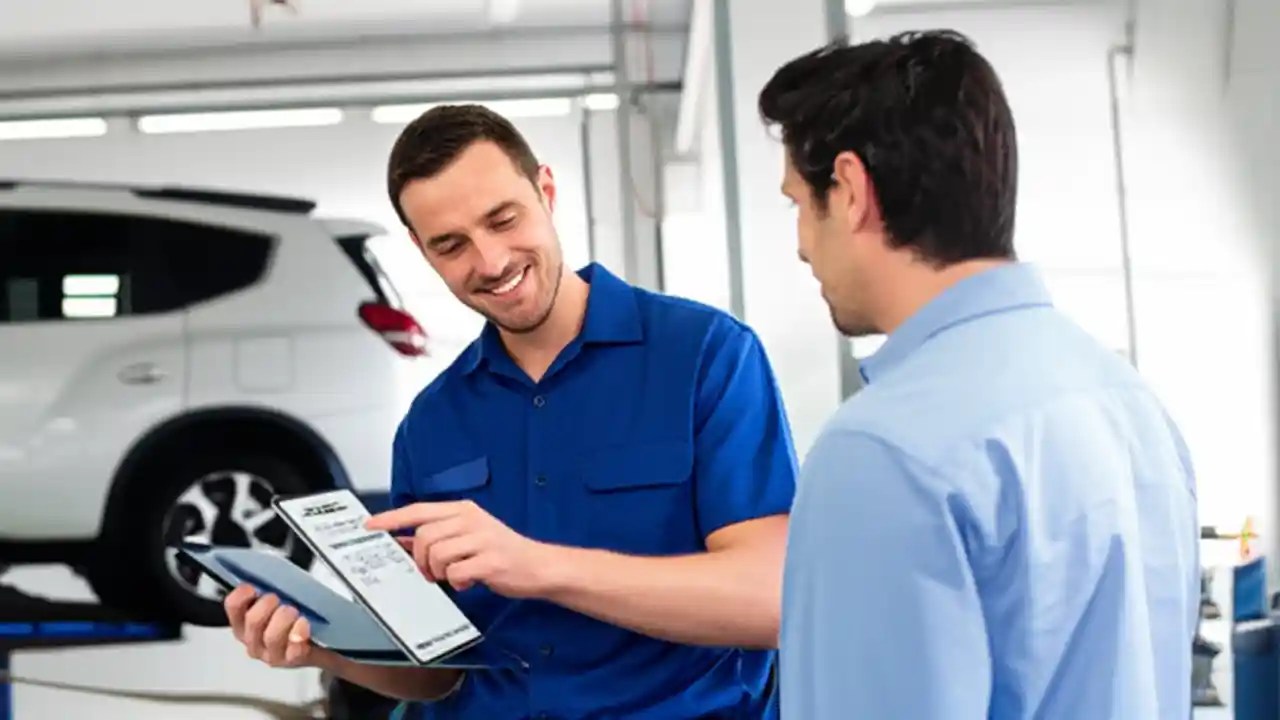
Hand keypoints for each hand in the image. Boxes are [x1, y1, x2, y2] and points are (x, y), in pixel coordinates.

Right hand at [224, 584, 320, 668]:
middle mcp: (253, 639)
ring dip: (284, 620)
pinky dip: (299, 635)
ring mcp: (271, 653)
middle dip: (266, 606)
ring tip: (294, 611)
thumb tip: (271, 573)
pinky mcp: (291, 661)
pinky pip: (293, 650)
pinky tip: (304, 625)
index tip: (252, 587)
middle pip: (252, 621)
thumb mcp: (281, 599)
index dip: (241, 595)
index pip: (233, 606)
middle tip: (278, 598)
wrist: (320, 642)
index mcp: (244, 621)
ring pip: (271, 636)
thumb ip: (271, 588)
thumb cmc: (295, 617)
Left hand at [365, 500, 554, 597]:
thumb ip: (437, 536)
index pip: (419, 510)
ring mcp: (482, 538)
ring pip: (436, 555)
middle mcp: (471, 519)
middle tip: (432, 572)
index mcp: (464, 510)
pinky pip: (456, 573)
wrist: (538, 566)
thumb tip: (403, 539)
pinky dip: (458, 583)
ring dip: (439, 572)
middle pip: (424, 536)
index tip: (371, 525)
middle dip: (421, 560)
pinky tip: (470, 582)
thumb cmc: (502, 552)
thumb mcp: (468, 537)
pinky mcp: (490, 560)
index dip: (392, 518)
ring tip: (454, 576)